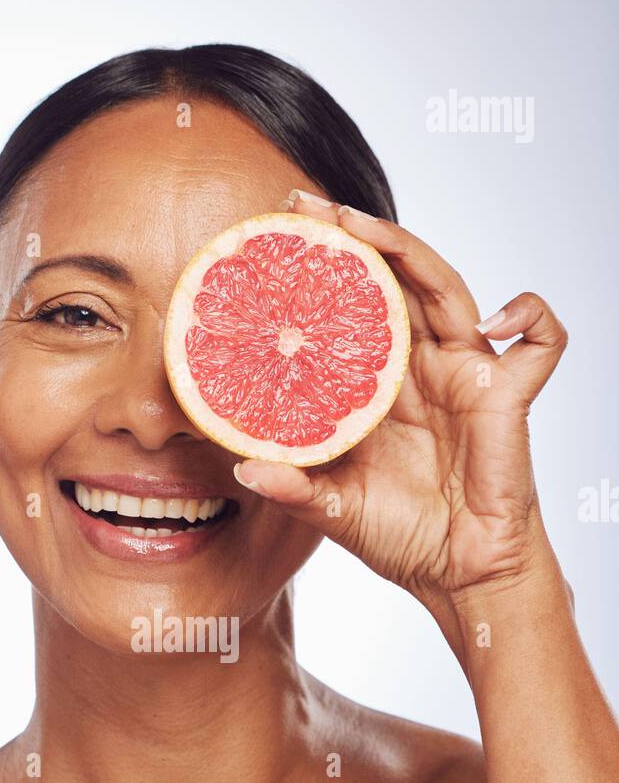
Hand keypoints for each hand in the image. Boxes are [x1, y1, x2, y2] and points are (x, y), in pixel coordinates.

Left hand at [233, 193, 568, 620]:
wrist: (458, 575)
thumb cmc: (401, 538)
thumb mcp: (334, 510)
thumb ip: (294, 488)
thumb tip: (242, 470)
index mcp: (378, 385)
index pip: (349, 309)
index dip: (319, 273)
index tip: (274, 239)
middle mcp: (421, 367)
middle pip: (392, 279)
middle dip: (354, 236)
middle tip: (305, 207)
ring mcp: (466, 373)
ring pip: (446, 287)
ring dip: (408, 248)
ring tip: (363, 226)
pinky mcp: (507, 395)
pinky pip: (541, 342)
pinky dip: (532, 316)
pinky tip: (499, 318)